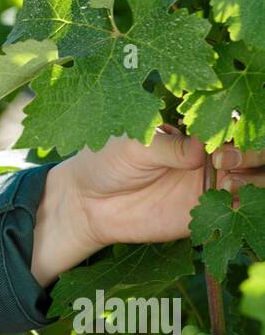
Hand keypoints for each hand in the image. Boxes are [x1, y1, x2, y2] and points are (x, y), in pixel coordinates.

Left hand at [60, 124, 264, 252]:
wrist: (88, 203)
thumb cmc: (107, 161)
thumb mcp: (134, 145)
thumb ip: (168, 147)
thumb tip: (202, 149)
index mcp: (195, 128)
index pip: (234, 119)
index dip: (240, 125)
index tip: (218, 136)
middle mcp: (212, 154)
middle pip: (256, 149)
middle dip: (252, 152)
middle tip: (222, 160)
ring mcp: (213, 184)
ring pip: (258, 178)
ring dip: (254, 178)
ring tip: (226, 184)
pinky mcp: (208, 215)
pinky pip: (240, 210)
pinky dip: (246, 206)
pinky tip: (229, 205)